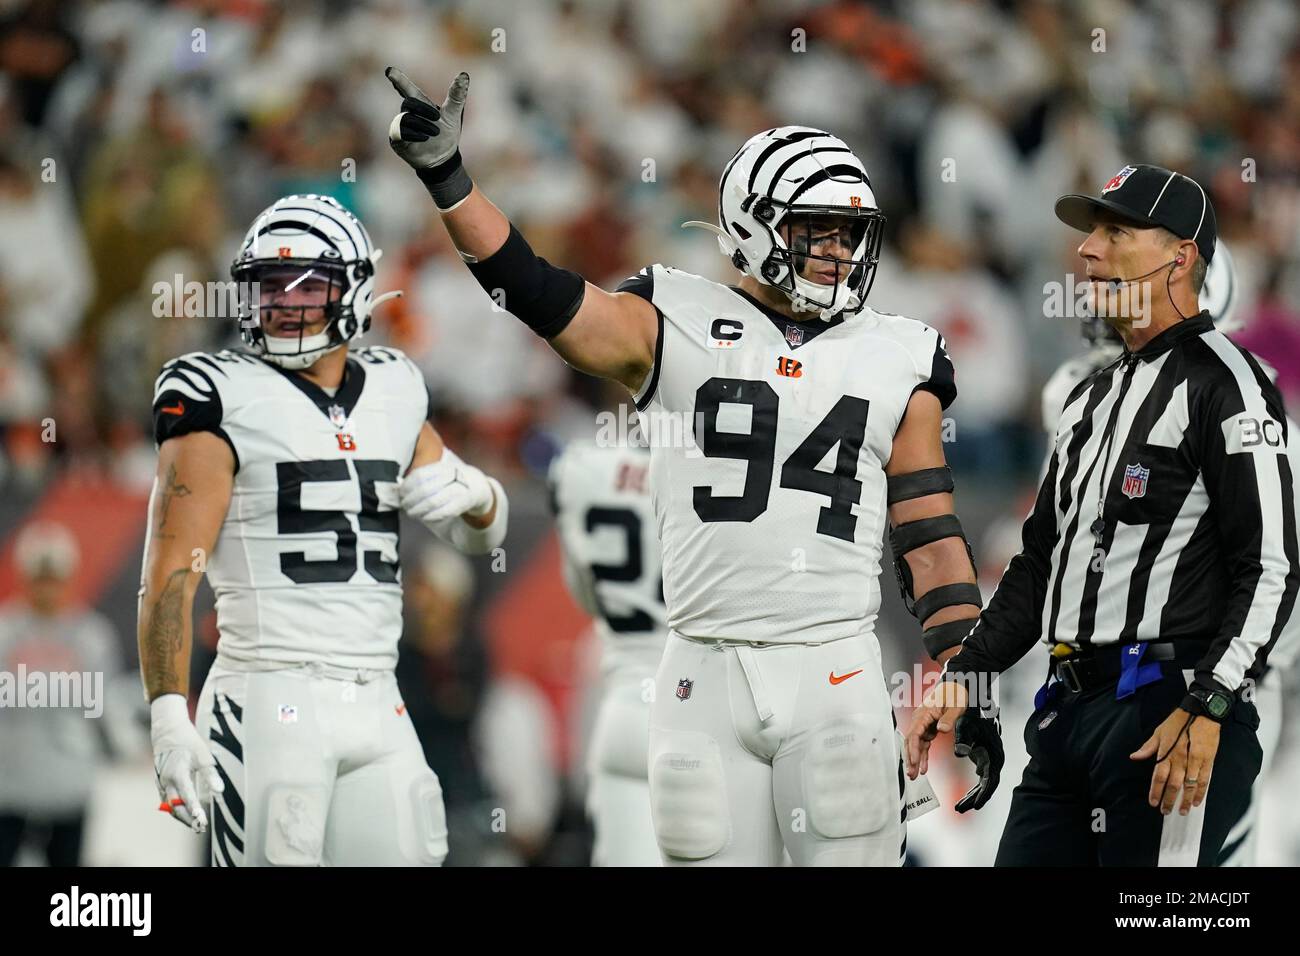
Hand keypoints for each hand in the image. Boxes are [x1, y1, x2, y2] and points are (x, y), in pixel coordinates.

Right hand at [150, 694, 222, 832]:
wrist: (168, 733)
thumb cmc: (188, 744)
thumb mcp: (203, 756)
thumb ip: (211, 775)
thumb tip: (219, 791)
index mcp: (178, 774)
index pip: (187, 798)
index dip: (195, 811)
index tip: (203, 822)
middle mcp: (166, 781)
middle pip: (175, 807)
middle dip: (187, 819)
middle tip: (200, 828)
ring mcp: (161, 783)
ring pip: (169, 806)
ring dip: (181, 816)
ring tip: (194, 824)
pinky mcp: (159, 783)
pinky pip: (165, 800)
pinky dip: (174, 808)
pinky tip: (184, 814)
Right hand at [385, 67, 468, 171]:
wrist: (443, 159)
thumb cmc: (447, 135)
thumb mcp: (454, 115)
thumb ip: (457, 95)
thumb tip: (464, 75)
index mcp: (420, 104)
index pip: (407, 88)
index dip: (399, 79)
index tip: (389, 71)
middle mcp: (407, 113)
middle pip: (409, 102)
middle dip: (425, 110)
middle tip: (438, 119)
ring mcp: (400, 126)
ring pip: (405, 117)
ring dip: (423, 124)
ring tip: (434, 133)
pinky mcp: (396, 139)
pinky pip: (399, 131)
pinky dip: (414, 134)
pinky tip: (424, 138)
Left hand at [400, 451, 493, 523]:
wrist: (478, 486)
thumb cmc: (451, 482)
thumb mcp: (439, 475)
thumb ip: (422, 481)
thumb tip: (398, 490)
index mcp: (443, 466)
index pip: (420, 475)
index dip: (407, 485)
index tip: (400, 493)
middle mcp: (453, 475)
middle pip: (425, 488)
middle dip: (411, 499)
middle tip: (404, 505)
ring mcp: (460, 489)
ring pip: (434, 501)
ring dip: (419, 509)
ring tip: (411, 513)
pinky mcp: (464, 502)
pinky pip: (445, 511)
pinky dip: (431, 516)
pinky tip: (424, 518)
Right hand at [904, 676, 967, 778]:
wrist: (956, 686)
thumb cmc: (955, 693)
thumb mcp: (956, 705)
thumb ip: (948, 718)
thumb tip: (941, 729)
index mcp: (924, 714)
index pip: (914, 734)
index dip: (913, 749)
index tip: (914, 761)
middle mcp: (920, 719)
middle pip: (911, 741)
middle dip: (910, 758)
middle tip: (911, 773)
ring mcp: (923, 724)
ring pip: (915, 745)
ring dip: (915, 759)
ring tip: (914, 774)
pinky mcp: (929, 728)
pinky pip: (923, 744)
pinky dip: (923, 755)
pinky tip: (923, 767)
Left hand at [952, 708, 1003, 811]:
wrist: (977, 705)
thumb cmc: (972, 715)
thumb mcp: (966, 726)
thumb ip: (962, 738)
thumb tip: (958, 752)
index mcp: (994, 755)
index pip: (990, 780)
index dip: (983, 794)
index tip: (975, 806)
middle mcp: (995, 760)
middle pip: (987, 785)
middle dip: (975, 798)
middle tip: (959, 809)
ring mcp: (991, 760)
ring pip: (984, 783)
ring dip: (973, 795)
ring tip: (959, 806)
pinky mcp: (986, 758)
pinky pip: (981, 777)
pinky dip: (974, 787)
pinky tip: (966, 795)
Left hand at [1131, 707, 1220, 814]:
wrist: (1202, 712)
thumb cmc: (1179, 721)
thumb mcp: (1159, 732)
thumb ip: (1148, 747)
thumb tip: (1134, 757)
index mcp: (1166, 753)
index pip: (1159, 776)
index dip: (1155, 791)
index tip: (1153, 802)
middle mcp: (1180, 759)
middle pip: (1173, 785)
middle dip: (1169, 800)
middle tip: (1165, 811)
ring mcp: (1195, 761)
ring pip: (1189, 786)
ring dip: (1185, 801)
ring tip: (1182, 811)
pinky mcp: (1208, 761)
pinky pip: (1204, 781)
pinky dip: (1200, 793)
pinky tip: (1196, 801)